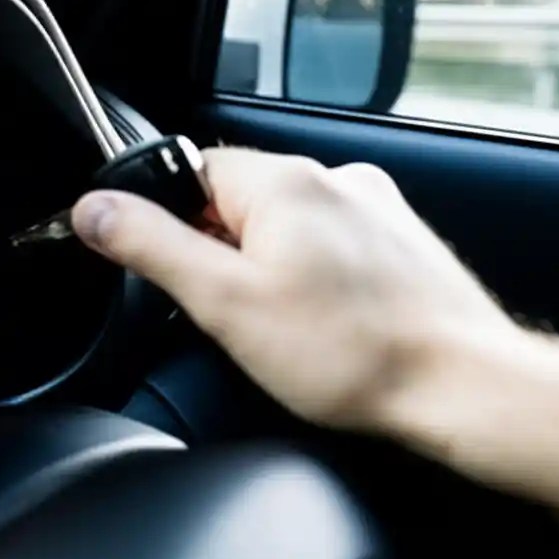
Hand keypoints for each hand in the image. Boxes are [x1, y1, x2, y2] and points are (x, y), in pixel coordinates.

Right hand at [71, 147, 514, 430]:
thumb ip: (151, 247)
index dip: (173, 225)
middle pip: (237, 197)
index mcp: (283, 180)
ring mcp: (374, 205)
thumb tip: (93, 207)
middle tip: (239, 312)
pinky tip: (328, 321)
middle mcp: (333, 177)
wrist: (464, 387)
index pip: (191, 171)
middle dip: (223, 251)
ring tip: (291, 324)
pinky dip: (314, 273)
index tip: (185, 275)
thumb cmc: (351, 353)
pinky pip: (329, 240)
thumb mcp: (225, 303)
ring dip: (268, 264)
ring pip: (285, 222)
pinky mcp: (400, 238)